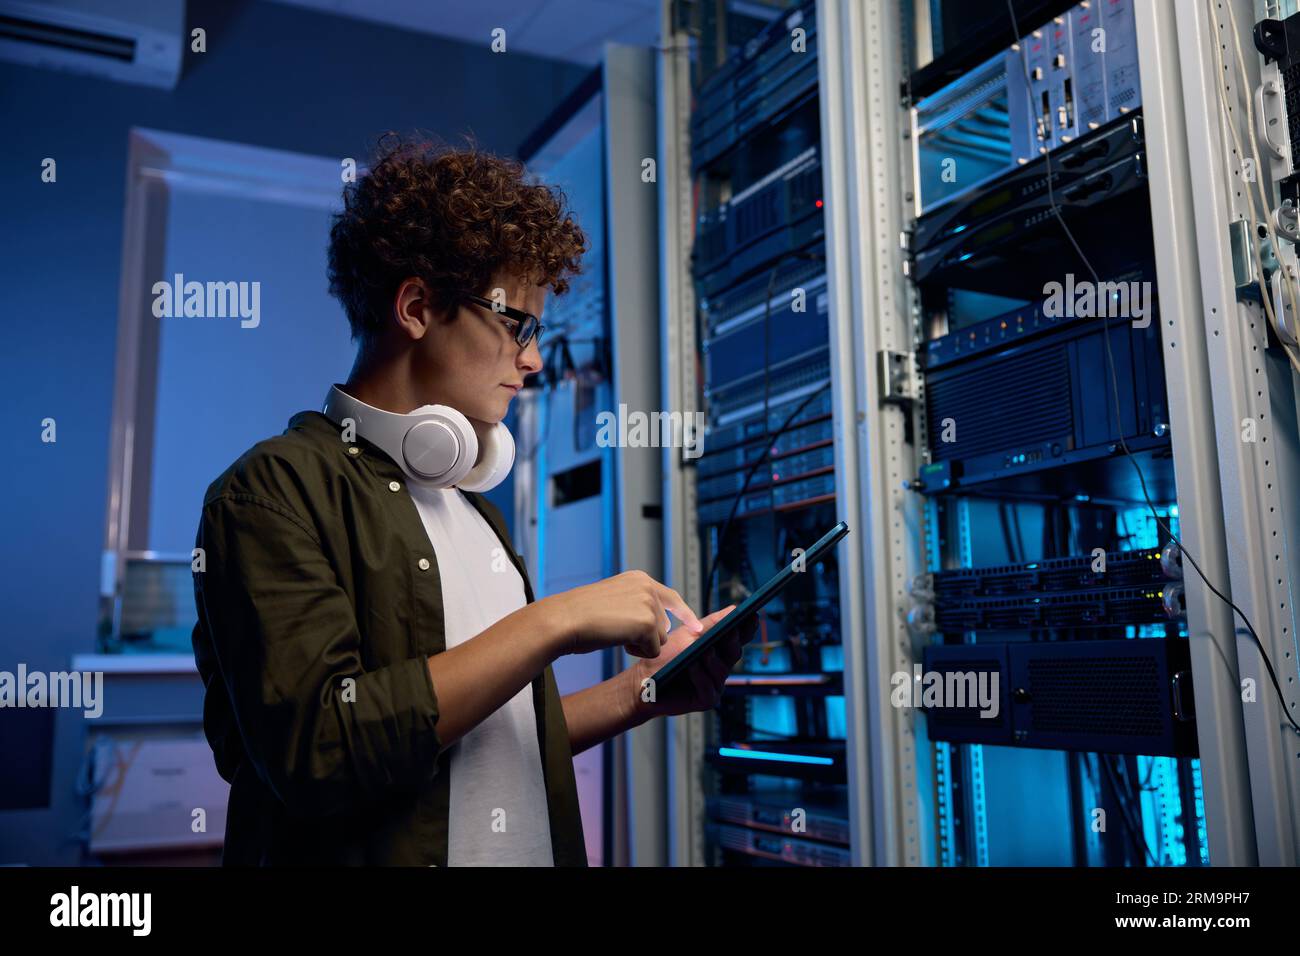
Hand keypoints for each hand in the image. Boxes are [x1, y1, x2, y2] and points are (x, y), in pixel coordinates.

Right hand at [545, 570, 703, 659]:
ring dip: (640, 644)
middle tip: (618, 631)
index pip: (670, 596)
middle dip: (647, 636)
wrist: (565, 619)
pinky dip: (636, 652)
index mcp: (638, 579)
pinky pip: (652, 650)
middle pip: (664, 625)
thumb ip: (635, 605)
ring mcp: (649, 603)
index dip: (685, 614)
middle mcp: (647, 587)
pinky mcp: (648, 622)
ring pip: (659, 639)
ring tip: (614, 633)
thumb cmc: (580, 615)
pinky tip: (617, 640)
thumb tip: (658, 625)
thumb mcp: (613, 600)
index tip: (697, 626)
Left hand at [624, 604, 755, 719]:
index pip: (738, 638)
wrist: (645, 680)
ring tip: (706, 650)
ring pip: (721, 670)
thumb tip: (733, 609)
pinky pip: (708, 687)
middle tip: (731, 630)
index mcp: (720, 651)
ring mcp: (715, 684)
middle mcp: (721, 667)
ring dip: (712, 659)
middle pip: (733, 653)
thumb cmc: (666, 657)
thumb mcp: (689, 634)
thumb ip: (711, 624)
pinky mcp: (706, 699)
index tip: (752, 616)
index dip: (746, 628)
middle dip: (732, 641)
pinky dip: (700, 676)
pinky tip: (693, 666)